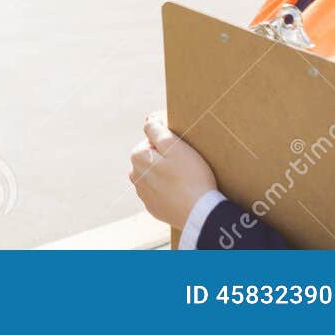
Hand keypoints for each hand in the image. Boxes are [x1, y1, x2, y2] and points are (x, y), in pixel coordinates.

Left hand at [128, 111, 215, 229]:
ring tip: (185, 179)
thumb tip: (147, 120)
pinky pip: (160, 192)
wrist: (200, 214)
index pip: (152, 140)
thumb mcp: (174, 145)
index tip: (182, 152)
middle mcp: (134, 175)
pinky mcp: (153, 207)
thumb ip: (156, 129)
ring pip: (155, 175)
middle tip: (186, 165)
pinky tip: (182, 192)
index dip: (169, 144)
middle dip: (166, 158)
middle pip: (152, 157)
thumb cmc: (190, 177)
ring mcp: (143, 194)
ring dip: (166, 174)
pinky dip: (169, 190)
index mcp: (137, 157)